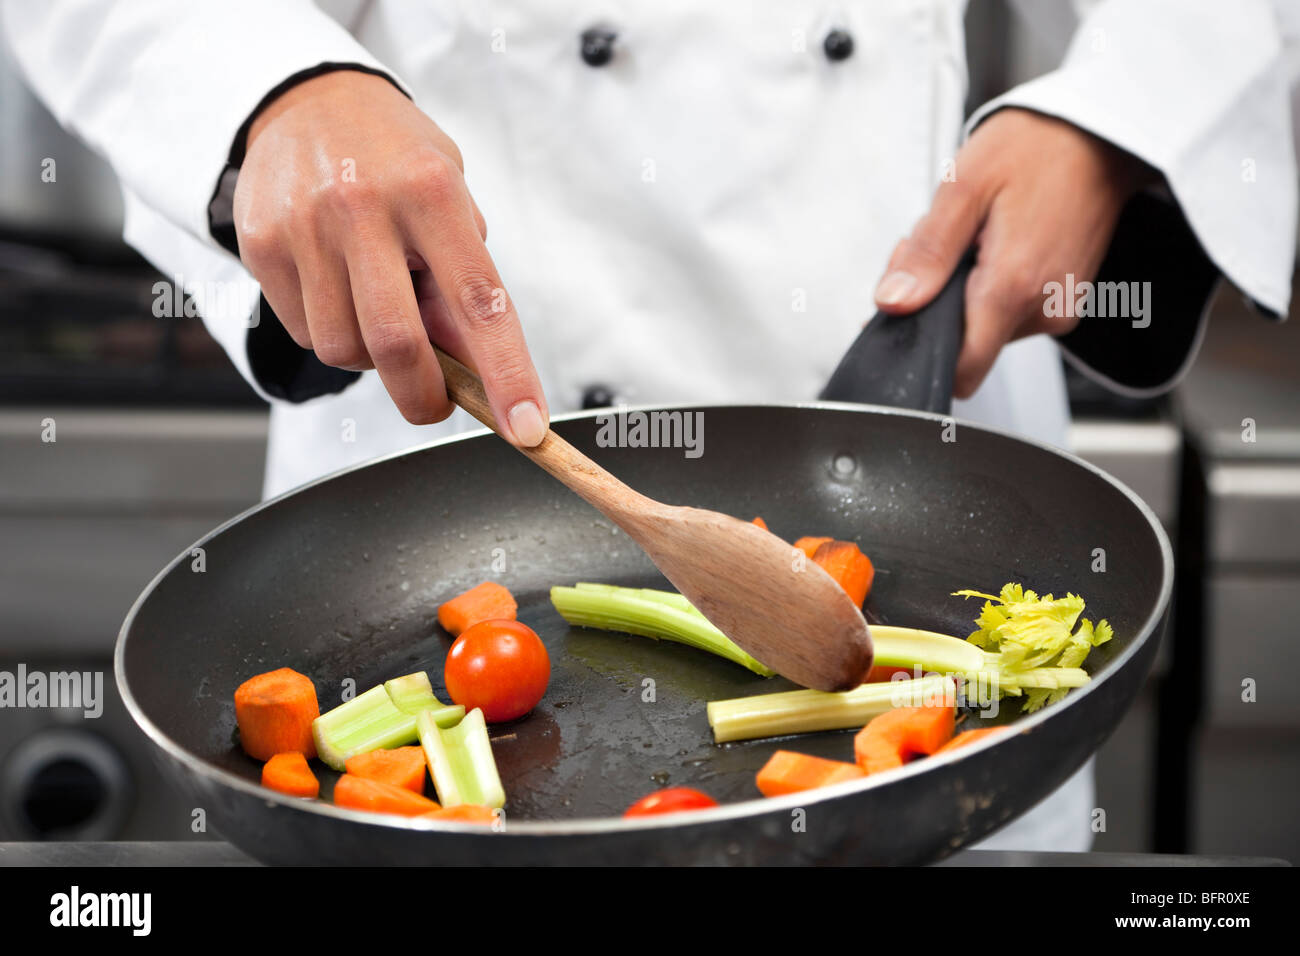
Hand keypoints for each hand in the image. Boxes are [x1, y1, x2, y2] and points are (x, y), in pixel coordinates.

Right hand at [233, 70, 547, 443]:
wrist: (307, 102)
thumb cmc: (396, 160)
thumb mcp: (450, 199)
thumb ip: (463, 280)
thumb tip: (474, 368)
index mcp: (431, 191)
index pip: (479, 301)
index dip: (506, 372)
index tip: (525, 425)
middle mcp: (364, 206)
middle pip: (396, 343)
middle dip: (423, 396)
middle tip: (436, 404)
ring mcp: (305, 225)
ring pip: (343, 348)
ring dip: (371, 358)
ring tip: (377, 310)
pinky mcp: (260, 243)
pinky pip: (303, 330)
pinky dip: (330, 331)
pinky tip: (337, 289)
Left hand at [873, 108, 1153, 397]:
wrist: (1103, 134)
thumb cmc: (1038, 147)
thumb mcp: (964, 186)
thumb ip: (927, 254)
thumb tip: (894, 303)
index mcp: (1014, 287)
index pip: (962, 368)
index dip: (923, 342)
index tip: (913, 301)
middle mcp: (1043, 309)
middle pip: (966, 343)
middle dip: (939, 300)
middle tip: (947, 242)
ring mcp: (1058, 309)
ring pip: (985, 325)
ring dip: (963, 288)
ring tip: (977, 233)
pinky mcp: (1064, 302)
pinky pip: (1010, 310)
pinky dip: (990, 283)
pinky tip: (997, 242)